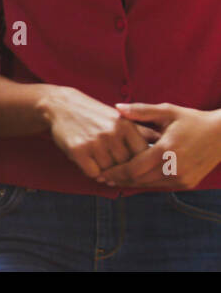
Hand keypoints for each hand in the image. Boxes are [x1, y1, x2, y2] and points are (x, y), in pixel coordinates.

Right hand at [41, 86, 152, 178]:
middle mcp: (112, 133)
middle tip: (119, 172)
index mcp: (126, 125)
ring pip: (110, 171)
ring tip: (103, 166)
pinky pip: (92, 172)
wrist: (62, 106)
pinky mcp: (78, 150)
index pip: (143, 155)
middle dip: (124, 171)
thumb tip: (165, 144)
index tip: (137, 168)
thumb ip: (142, 130)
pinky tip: (90, 165)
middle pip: (127, 165)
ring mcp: (94, 142)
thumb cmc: (95, 114)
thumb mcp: (120, 118)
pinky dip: (93, 173)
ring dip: (108, 173)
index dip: (141, 165)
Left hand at [96, 104, 220, 188]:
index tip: (100, 173)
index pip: (133, 168)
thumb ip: (141, 111)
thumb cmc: (192, 120)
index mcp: (166, 150)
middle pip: (139, 180)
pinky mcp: (188, 183)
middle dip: (119, 180)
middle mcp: (174, 168)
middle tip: (102, 178)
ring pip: (149, 185)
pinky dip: (146, 182)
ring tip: (114, 179)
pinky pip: (161, 186)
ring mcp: (183, 178)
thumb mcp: (167, 111)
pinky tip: (134, 178)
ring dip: (131, 183)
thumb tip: (116, 107)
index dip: (115, 172)